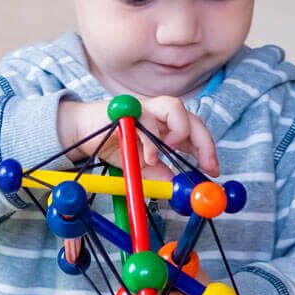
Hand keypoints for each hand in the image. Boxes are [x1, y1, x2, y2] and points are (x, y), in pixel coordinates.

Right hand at [57, 97, 218, 178]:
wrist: (82, 132)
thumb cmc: (113, 144)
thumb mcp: (140, 167)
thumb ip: (160, 175)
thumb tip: (180, 188)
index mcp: (167, 128)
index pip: (196, 133)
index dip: (208, 150)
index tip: (212, 170)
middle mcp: (161, 115)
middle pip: (193, 118)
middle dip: (204, 142)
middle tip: (205, 164)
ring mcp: (146, 107)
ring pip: (176, 107)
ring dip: (180, 131)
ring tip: (173, 150)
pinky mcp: (129, 106)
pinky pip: (148, 118)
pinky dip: (151, 140)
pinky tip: (147, 157)